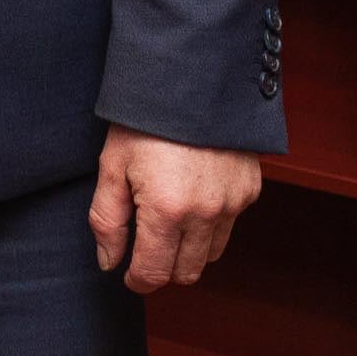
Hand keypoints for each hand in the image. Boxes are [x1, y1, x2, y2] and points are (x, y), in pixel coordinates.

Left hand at [90, 131, 260, 293]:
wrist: (191, 76)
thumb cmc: (145, 119)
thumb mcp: (112, 165)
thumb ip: (107, 220)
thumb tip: (110, 262)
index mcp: (167, 210)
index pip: (154, 273)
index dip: (137, 279)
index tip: (129, 272)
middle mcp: (206, 214)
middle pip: (186, 273)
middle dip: (164, 266)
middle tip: (147, 244)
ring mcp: (233, 202)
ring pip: (211, 254)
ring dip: (190, 249)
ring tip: (170, 220)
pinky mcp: (250, 189)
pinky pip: (229, 225)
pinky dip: (212, 223)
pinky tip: (194, 196)